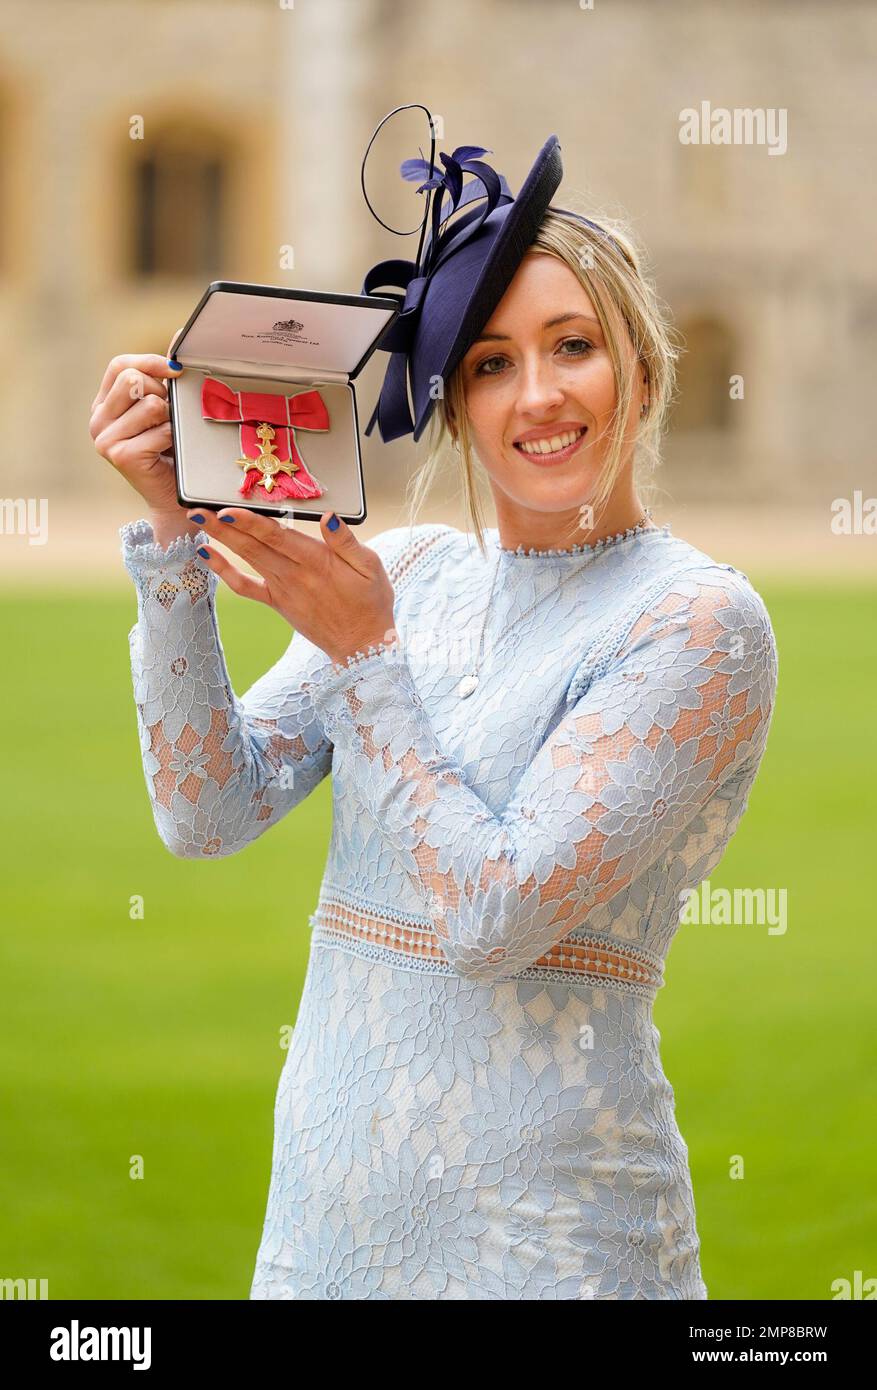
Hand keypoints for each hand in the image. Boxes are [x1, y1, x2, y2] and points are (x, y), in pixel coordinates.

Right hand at [89, 331, 189, 523]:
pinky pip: (159, 430)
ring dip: (169, 418)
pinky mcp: (121, 456)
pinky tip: (168, 452)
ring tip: (168, 436)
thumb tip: (182, 333)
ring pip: (149, 404)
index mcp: (103, 404)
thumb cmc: (168, 448)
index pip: (120, 365)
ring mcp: (104, 439)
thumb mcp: (162, 406)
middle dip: (161, 394)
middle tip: (167, 418)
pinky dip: (172, 438)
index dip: (149, 362)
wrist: (170, 496)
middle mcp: (97, 420)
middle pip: (133, 380)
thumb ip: (165, 375)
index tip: (175, 371)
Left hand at [187, 506, 398, 666]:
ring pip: (247, 561)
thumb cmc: (371, 603)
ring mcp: (282, 591)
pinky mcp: (277, 603)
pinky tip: (206, 554)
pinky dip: (224, 571)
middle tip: (196, 508)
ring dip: (220, 540)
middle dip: (223, 526)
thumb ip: (347, 541)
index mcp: (317, 562)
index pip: (277, 537)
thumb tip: (329, 517)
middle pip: (253, 546)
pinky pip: (246, 588)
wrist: (363, 646)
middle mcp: (294, 576)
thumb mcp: (370, 567)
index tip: (227, 509)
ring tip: (197, 521)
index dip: (250, 523)